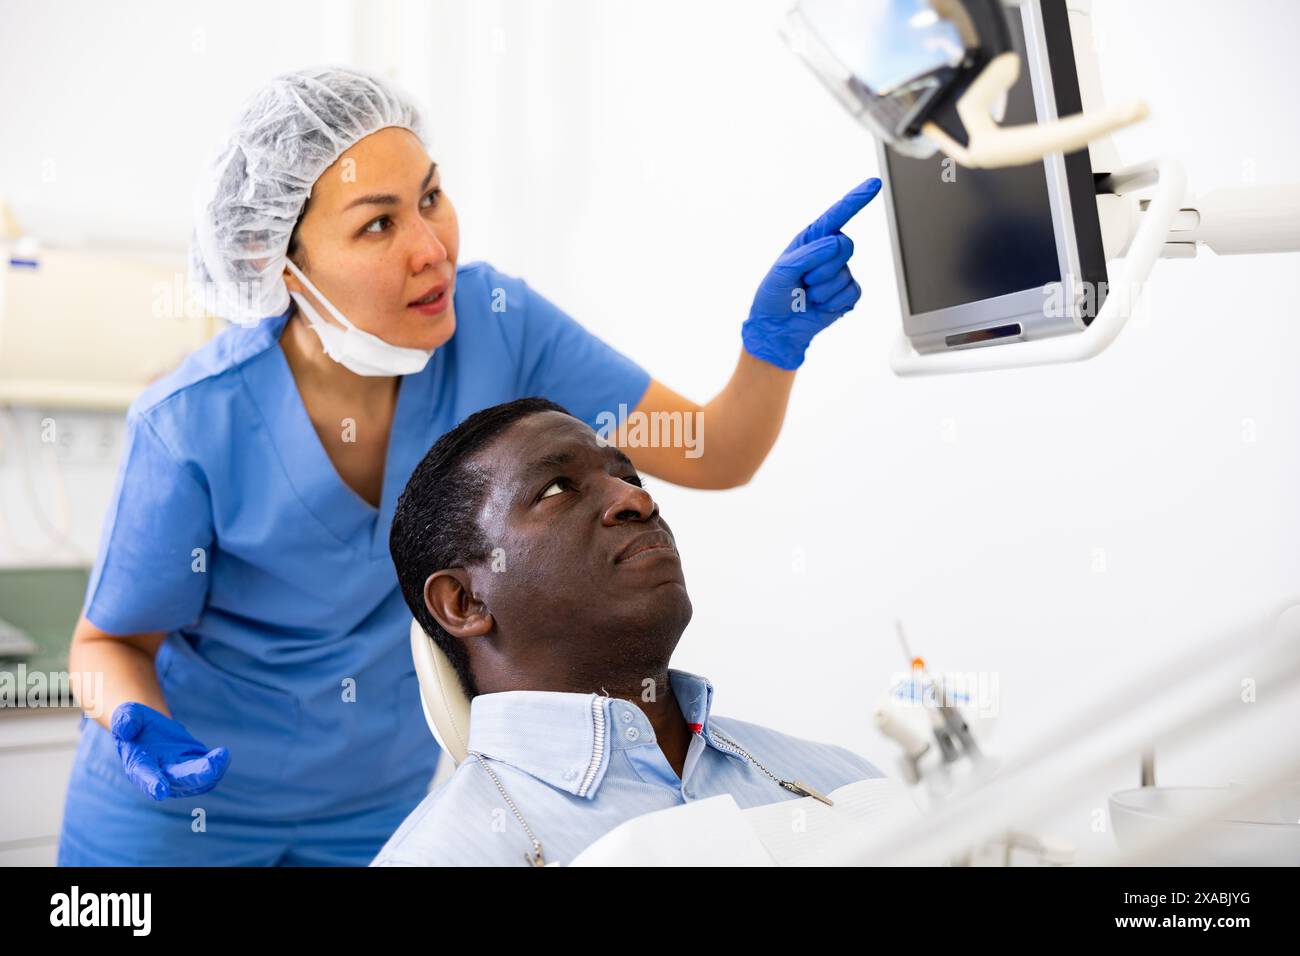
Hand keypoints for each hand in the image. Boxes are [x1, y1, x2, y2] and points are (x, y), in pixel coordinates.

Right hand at [110, 702, 229, 799]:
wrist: (147, 730)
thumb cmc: (134, 724)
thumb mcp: (126, 715)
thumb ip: (125, 721)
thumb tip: (127, 729)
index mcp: (139, 765)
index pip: (145, 776)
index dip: (152, 783)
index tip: (160, 791)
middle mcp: (160, 774)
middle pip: (180, 780)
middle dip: (195, 776)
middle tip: (210, 767)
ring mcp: (179, 773)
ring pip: (198, 780)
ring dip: (212, 771)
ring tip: (222, 755)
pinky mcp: (194, 766)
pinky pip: (209, 774)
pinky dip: (217, 767)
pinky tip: (223, 756)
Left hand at [741, 177, 881, 369]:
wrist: (777, 327)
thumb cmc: (773, 295)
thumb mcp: (781, 271)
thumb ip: (807, 255)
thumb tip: (835, 242)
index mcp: (812, 239)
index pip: (837, 215)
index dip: (856, 199)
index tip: (874, 184)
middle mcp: (829, 251)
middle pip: (845, 246)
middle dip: (823, 267)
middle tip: (804, 281)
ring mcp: (840, 272)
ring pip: (845, 274)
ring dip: (822, 290)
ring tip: (807, 295)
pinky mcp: (847, 293)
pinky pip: (852, 292)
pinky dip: (833, 303)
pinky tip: (819, 305)